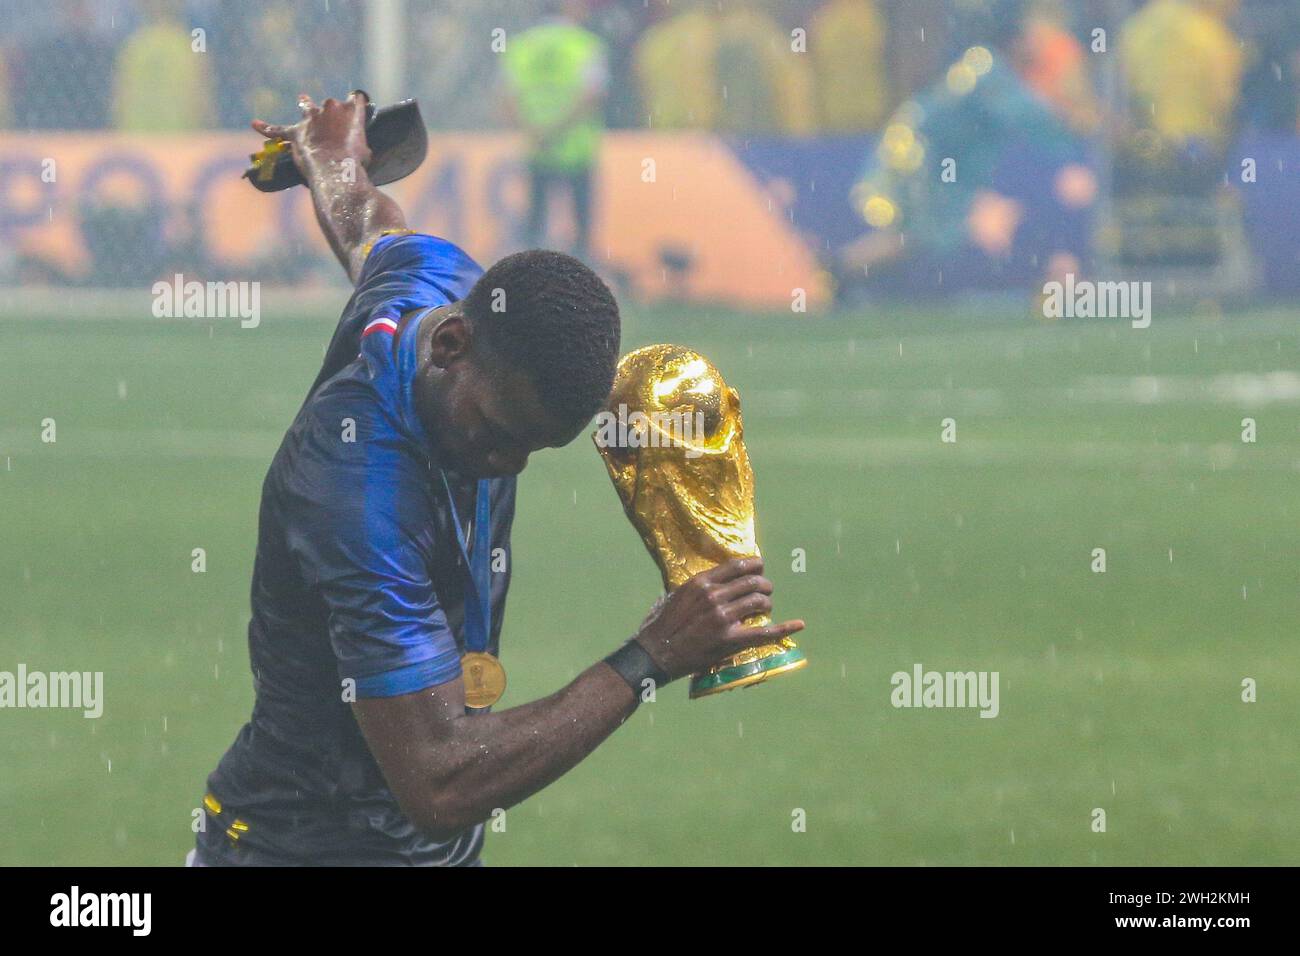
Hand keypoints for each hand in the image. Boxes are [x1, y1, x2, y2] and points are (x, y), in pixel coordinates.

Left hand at [250, 91, 371, 179]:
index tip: (357, 105)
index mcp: (352, 109)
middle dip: (330, 110)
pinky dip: (266, 128)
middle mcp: (331, 107)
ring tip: (303, 98)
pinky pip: (277, 130)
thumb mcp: (365, 151)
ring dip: (305, 103)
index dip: (356, 103)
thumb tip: (354, 149)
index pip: (355, 98)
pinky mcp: (296, 133)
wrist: (337, 169)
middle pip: (330, 103)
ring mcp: (311, 119)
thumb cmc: (356, 162)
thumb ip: (358, 143)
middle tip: (332, 116)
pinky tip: (255, 124)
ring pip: (306, 107)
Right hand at [632, 557, 804, 681]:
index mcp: (702, 582)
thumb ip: (700, 586)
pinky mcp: (731, 639)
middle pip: (753, 582)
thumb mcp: (678, 594)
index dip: (755, 564)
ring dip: (767, 603)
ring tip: (765, 607)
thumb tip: (719, 579)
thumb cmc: (663, 624)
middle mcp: (715, 596)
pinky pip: (765, 631)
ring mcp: (724, 617)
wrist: (656, 652)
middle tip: (765, 591)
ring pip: (760, 602)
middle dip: (764, 585)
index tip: (760, 567)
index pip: (738, 565)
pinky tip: (798, 624)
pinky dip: (784, 628)